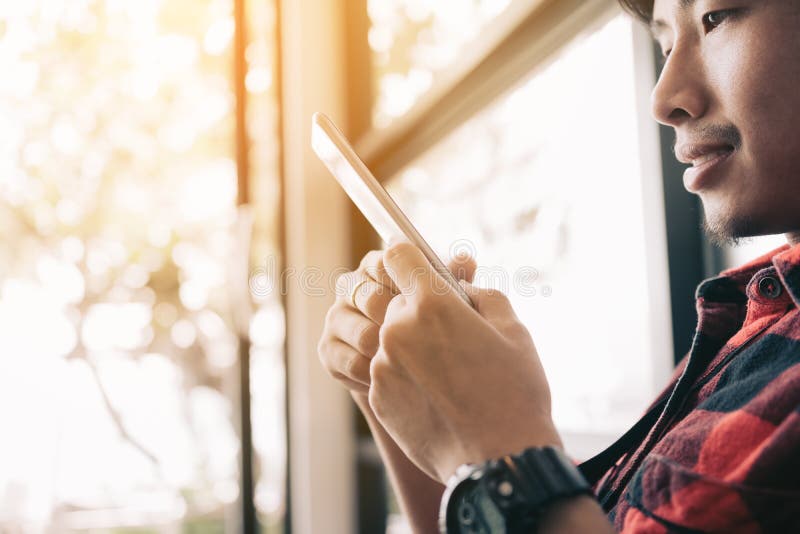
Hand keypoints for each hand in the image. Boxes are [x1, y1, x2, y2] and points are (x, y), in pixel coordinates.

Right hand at [317, 249, 476, 395]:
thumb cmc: (434, 328)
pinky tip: (398, 379)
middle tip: (428, 341)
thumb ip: (453, 279)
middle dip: (403, 324)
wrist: (413, 378)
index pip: (384, 264)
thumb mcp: (448, 301)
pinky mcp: (327, 350)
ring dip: (394, 354)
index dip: (409, 284)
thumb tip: (466, 260)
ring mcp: (336, 318)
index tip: (430, 304)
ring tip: (416, 364)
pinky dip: (381, 375)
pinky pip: (355, 364)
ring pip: (365, 335)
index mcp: (375, 266)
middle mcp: (350, 287)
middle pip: (372, 299)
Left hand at [368, 242, 561, 482]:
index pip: (398, 254)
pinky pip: (387, 370)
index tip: (417, 265)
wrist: (499, 461)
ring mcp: (382, 365)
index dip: (409, 257)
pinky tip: (437, 397)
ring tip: (449, 374)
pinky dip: (406, 375)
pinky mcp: (377, 396)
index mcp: (432, 304)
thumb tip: (461, 286)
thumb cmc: (514, 393)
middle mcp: (397, 329)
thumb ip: (481, 295)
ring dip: (413, 345)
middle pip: (397, 300)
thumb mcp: (513, 331)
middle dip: (420, 310)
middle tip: (454, 336)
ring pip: (391, 337)